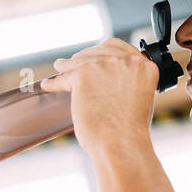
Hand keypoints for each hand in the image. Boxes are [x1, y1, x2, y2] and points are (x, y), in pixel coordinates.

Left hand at [39, 38, 158, 156]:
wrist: (121, 144)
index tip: (97, 57)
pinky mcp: (83, 75)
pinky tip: (48, 85)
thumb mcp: (140, 98)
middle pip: (98, 51)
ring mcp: (103, 66)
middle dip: (86, 57)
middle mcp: (126, 61)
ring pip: (79, 61)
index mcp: (143, 66)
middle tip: (77, 63)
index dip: (105, 53)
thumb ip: (129, 83)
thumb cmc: (130, 131)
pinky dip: (54, 83)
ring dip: (68, 65)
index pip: (119, 48)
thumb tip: (111, 81)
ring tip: (60, 68)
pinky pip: (63, 78)